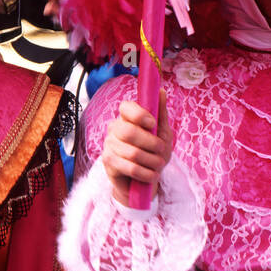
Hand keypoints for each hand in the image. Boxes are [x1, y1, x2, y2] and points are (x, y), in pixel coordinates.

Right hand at [102, 90, 173, 207]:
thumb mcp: (162, 133)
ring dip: (152, 161)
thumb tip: (162, 91)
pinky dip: (146, 173)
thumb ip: (160, 113)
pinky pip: (129, 167)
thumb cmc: (153, 153)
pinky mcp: (108, 162)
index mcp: (127, 118)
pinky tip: (152, 175)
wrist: (144, 179)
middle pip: (129, 131)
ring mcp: (109, 145)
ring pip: (132, 152)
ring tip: (159, 165)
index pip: (126, 107)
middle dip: (151, 143)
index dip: (139, 114)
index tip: (153, 124)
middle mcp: (114, 129)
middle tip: (162, 150)